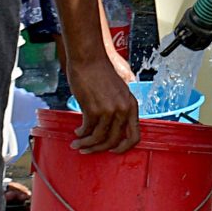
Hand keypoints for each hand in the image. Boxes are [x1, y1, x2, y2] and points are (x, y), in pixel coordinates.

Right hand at [64, 35, 141, 153]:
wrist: (89, 60)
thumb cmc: (100, 73)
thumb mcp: (118, 91)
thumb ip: (117, 108)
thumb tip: (110, 127)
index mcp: (131, 105)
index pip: (134, 135)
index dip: (124, 148)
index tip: (113, 151)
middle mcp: (123, 110)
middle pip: (114, 140)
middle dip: (99, 149)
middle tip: (88, 151)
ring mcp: (109, 110)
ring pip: (99, 138)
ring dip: (86, 144)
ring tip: (77, 144)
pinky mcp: (93, 109)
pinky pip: (88, 130)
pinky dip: (81, 134)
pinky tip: (77, 132)